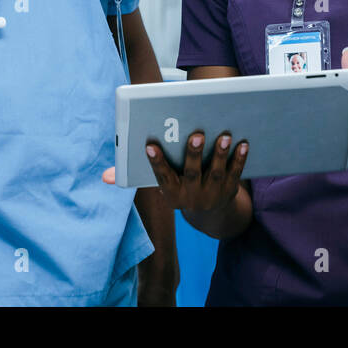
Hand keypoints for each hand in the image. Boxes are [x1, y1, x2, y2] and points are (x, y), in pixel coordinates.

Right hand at [103, 131, 246, 211]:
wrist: (212, 214)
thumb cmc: (180, 187)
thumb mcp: (161, 185)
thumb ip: (135, 176)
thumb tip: (105, 176)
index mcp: (171, 193)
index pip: (162, 177)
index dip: (156, 162)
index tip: (150, 144)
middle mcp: (191, 198)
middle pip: (191, 174)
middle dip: (193, 154)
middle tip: (196, 133)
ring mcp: (212, 197)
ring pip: (216, 174)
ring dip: (220, 154)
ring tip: (224, 134)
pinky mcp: (230, 193)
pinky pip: (236, 175)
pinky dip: (239, 160)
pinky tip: (242, 143)